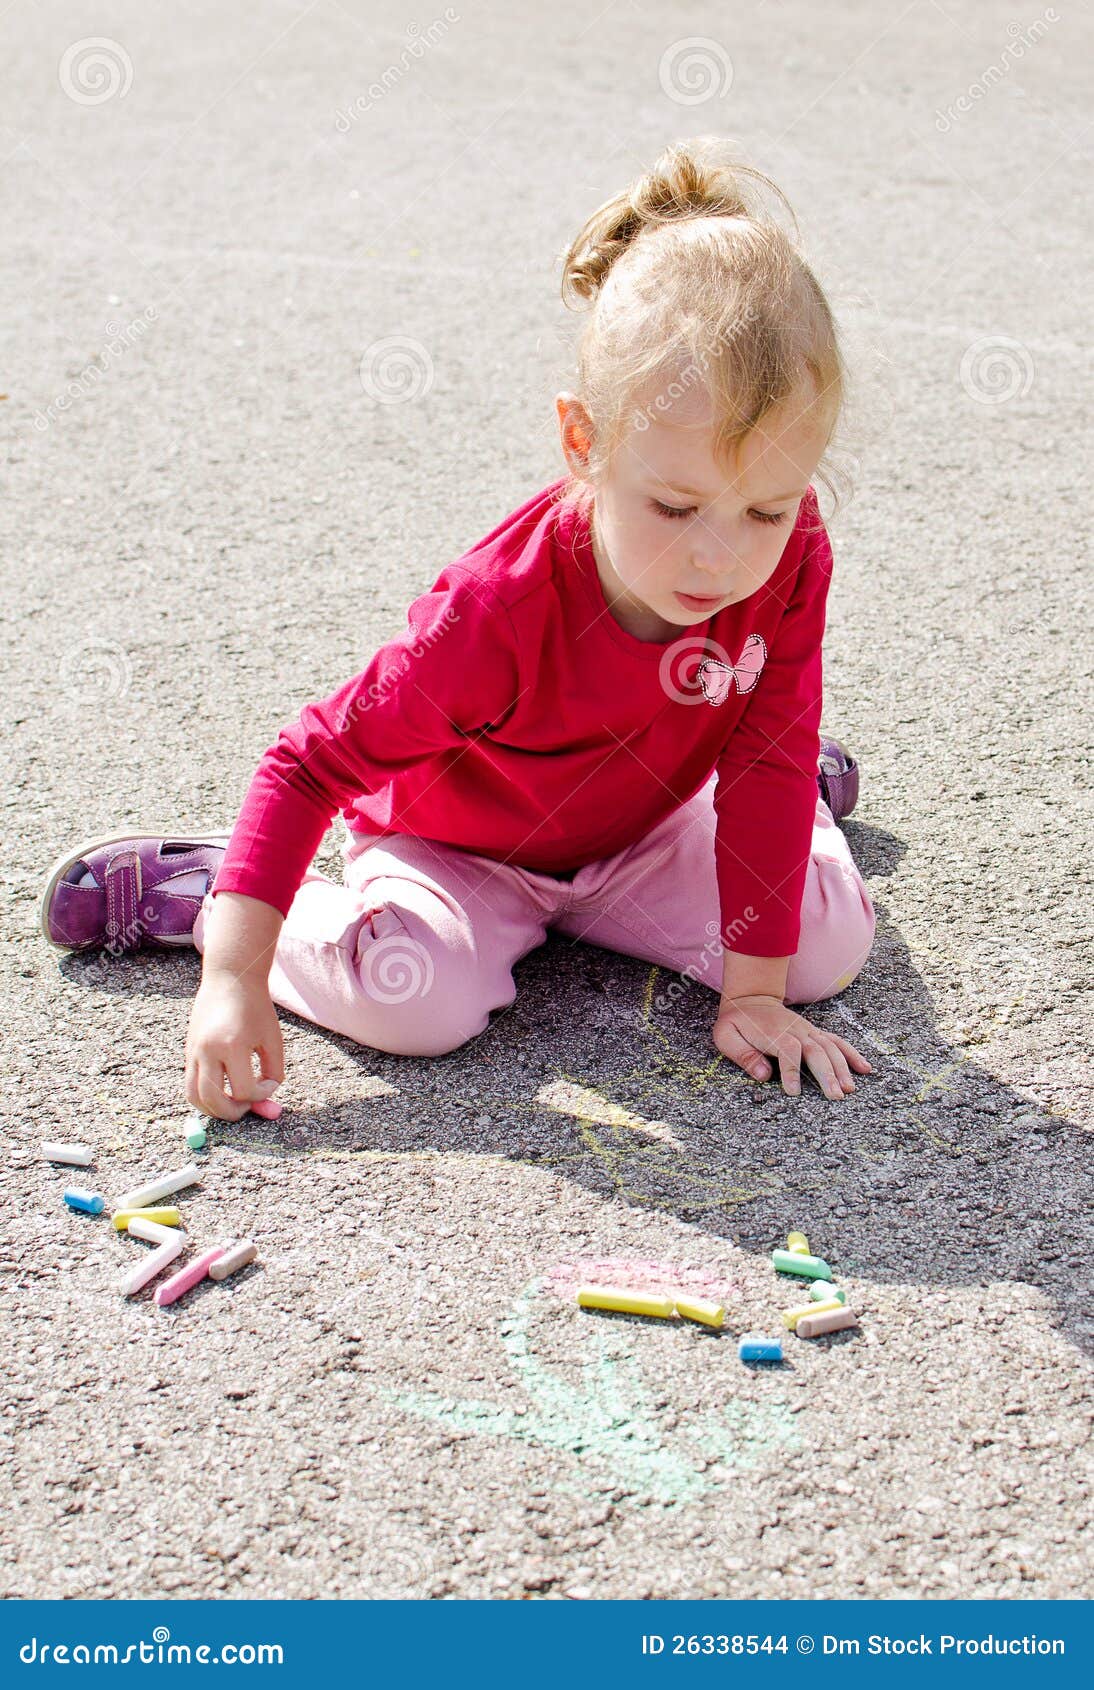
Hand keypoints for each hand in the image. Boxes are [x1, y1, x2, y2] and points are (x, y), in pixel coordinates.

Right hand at [184, 970, 284, 1121]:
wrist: (230, 978)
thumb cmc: (256, 1007)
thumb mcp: (273, 1038)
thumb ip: (274, 1071)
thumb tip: (267, 1097)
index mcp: (232, 1046)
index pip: (243, 1090)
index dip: (261, 1094)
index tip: (270, 1083)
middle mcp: (208, 1050)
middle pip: (212, 1100)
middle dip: (232, 1112)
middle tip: (247, 1108)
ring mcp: (194, 1051)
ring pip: (194, 1096)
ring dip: (212, 1110)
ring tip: (231, 1105)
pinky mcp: (188, 1050)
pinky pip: (190, 1082)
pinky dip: (204, 1095)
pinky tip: (222, 1091)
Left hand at [713, 993, 872, 1098]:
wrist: (751, 999)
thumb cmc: (736, 1022)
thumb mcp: (726, 1036)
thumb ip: (743, 1054)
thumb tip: (763, 1075)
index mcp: (773, 1033)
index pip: (788, 1051)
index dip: (792, 1070)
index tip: (793, 1092)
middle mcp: (795, 1031)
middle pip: (816, 1050)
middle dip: (827, 1073)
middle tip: (835, 1096)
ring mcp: (808, 1031)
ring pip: (830, 1047)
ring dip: (842, 1067)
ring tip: (849, 1088)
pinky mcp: (815, 1033)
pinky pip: (837, 1041)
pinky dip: (852, 1054)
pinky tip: (865, 1068)